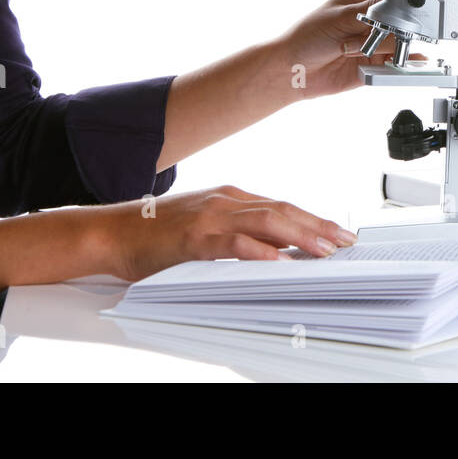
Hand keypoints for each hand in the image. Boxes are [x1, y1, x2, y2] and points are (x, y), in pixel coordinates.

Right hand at [94, 185, 356, 281]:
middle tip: (345, 241)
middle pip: (283, 210)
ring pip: (267, 221)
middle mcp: (225, 201)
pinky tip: (279, 261)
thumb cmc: (155, 234)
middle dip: (319, 226)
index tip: (337, 232)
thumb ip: (238, 232)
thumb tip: (277, 250)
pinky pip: (234, 242)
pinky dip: (260, 251)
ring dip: (301, 235)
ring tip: (325, 250)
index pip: (282, 206)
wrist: (112, 233)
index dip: (313, 219)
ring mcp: (210, 216)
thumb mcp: (204, 225)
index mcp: (229, 197)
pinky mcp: (193, 237)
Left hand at [272, 0, 423, 99]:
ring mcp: (376, 42)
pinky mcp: (376, 64)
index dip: (398, 1)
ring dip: (384, 47)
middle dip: (389, 28)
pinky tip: (410, 61)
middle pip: (401, 20)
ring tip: (355, 51)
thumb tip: (398, 4)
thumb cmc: (307, 38)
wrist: (294, 71)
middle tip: (371, 34)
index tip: (394, 11)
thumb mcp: (340, 17)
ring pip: (400, 42)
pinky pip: (397, 64)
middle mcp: (373, 20)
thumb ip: (372, 12)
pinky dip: (402, 63)